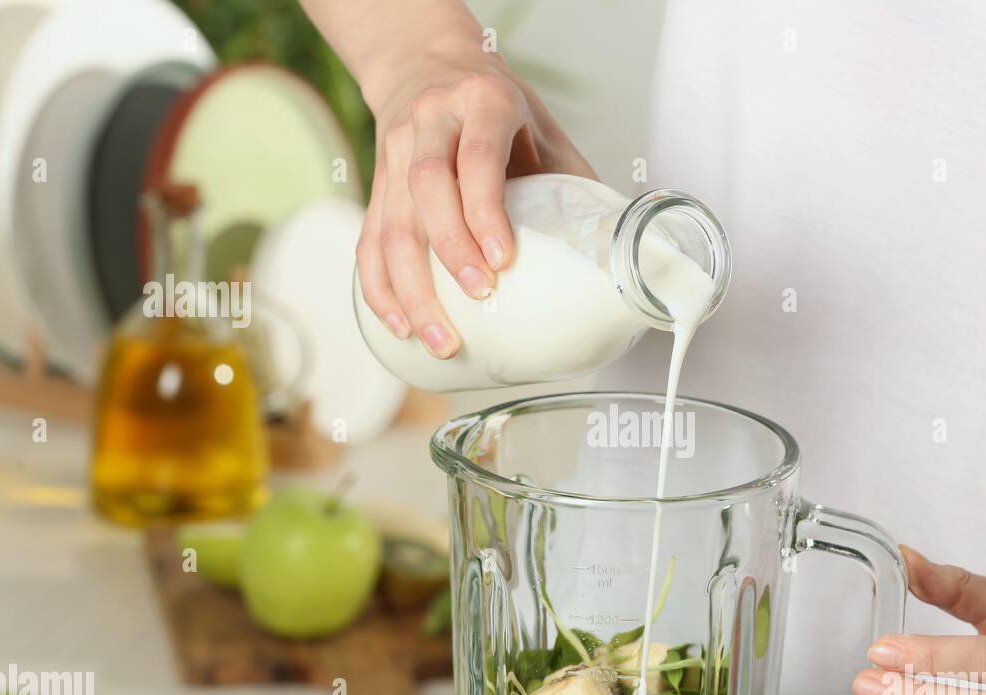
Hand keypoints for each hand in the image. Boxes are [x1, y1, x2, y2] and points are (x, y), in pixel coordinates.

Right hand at [357, 40, 594, 355]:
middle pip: (427, 188)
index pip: (478, 157)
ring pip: (390, 223)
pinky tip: (399, 324)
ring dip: (412, 288)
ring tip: (440, 339)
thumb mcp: (543, 128)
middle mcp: (431, 121)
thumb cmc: (499, 108)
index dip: (485, 210)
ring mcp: (395, 152)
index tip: (501, 259)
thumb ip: (573, 181)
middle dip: (450, 251)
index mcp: (482, 102)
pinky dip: (380, 288)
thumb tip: (616, 253)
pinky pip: (369, 241)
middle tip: (478, 297)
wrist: (428, 64)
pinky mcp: (376, 184)